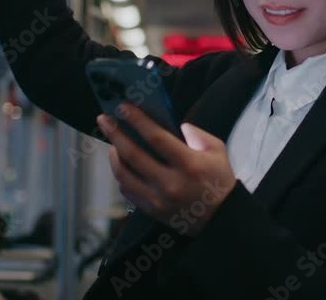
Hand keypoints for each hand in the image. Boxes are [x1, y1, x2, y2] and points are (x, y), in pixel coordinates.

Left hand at [97, 104, 237, 236]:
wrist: (221, 219)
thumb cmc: (218, 181)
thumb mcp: (218, 151)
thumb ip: (197, 134)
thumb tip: (176, 125)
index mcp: (189, 164)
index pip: (156, 137)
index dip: (137, 120)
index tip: (122, 107)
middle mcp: (170, 183)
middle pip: (133, 155)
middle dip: (115, 133)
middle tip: (104, 119)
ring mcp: (158, 199)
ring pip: (124, 175)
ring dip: (113, 155)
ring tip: (111, 142)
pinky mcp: (152, 210)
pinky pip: (127, 190)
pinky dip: (120, 175)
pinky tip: (121, 163)